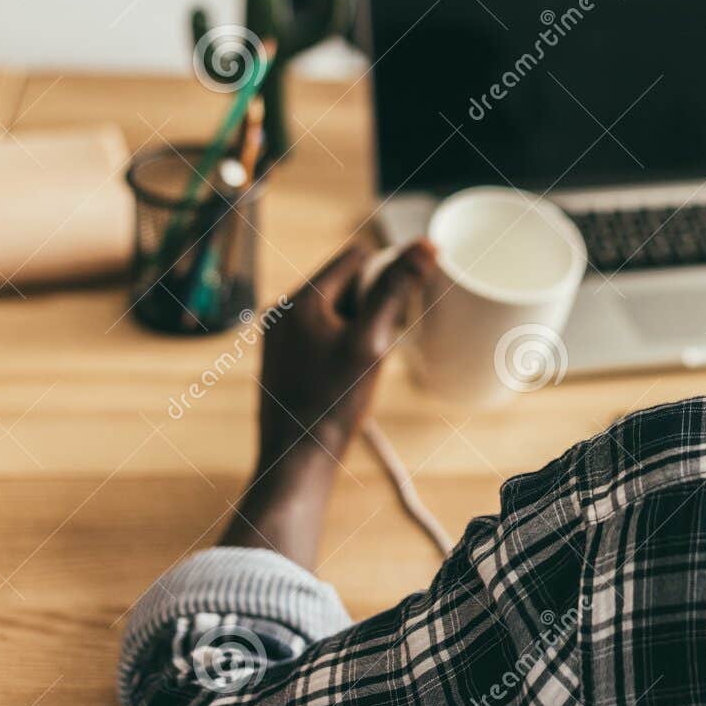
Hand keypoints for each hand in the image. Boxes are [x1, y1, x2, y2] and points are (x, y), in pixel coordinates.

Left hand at [221, 240, 434, 566]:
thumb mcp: (372, 343)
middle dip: (373, 304)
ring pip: (336, 310)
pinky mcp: (283, 359)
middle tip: (386, 343)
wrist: (297, 460)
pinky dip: (345, 343)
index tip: (402, 310)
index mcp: (300, 299)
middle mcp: (283, 311)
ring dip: (362, 325)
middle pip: (345, 283)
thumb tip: (424, 246)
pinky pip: (323, 333)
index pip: (356, 257)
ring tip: (368, 363)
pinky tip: (352, 375)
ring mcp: (280, 336)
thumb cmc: (333, 405)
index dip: (387, 274)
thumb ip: (395, 290)